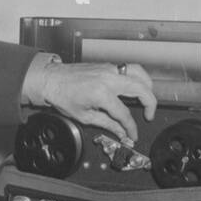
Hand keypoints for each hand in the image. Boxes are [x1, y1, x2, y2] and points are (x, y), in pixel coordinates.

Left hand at [38, 61, 155, 141]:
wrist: (50, 79)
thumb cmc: (61, 95)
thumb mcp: (83, 116)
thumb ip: (106, 124)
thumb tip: (120, 132)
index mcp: (102, 94)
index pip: (125, 114)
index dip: (131, 127)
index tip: (133, 134)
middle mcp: (108, 79)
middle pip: (141, 89)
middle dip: (150, 104)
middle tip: (148, 115)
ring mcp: (109, 69)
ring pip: (139, 73)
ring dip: (147, 86)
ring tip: (147, 98)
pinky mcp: (107, 65)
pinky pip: (129, 68)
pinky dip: (137, 77)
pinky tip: (136, 86)